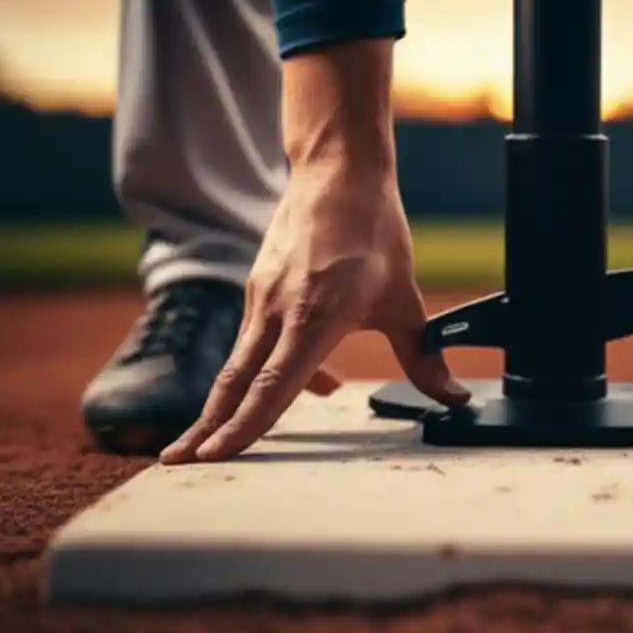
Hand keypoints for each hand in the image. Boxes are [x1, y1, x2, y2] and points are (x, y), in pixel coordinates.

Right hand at [160, 41, 469, 463]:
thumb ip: (423, 356)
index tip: (215, 456)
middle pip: (235, 382)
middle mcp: (277, 311)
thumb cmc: (372, 231)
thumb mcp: (405, 299)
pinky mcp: (259, 287)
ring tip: (214, 440)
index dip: (245, 426)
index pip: (274, 386)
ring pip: (241, 363)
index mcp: (313, 317)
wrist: (338, 171)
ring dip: (229, 403)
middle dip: (206, 427)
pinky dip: (266, 370)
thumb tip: (454, 398)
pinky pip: (257, 340)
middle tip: (178, 461)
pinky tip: (317, 382)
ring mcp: (261, 298)